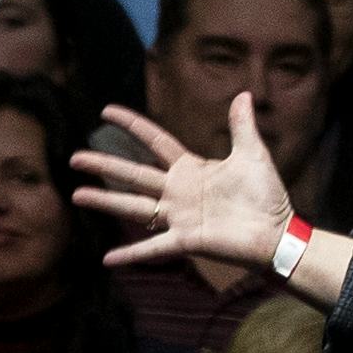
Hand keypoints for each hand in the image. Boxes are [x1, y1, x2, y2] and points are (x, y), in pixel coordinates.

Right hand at [72, 95, 294, 271]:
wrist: (277, 232)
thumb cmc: (266, 196)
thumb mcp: (253, 155)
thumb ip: (241, 127)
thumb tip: (242, 94)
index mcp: (191, 169)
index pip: (155, 141)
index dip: (132, 126)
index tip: (107, 112)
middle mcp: (178, 192)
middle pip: (133, 174)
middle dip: (104, 165)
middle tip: (74, 157)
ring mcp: (179, 217)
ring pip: (134, 207)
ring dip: (105, 201)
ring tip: (76, 195)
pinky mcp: (186, 240)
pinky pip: (153, 248)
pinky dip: (131, 254)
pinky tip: (107, 259)